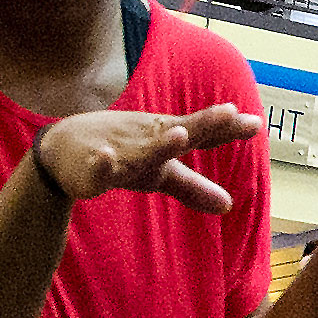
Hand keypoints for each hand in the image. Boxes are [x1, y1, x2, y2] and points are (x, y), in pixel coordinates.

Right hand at [32, 105, 264, 214]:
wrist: (61, 151)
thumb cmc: (120, 156)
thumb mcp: (159, 175)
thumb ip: (193, 187)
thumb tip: (228, 205)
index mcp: (163, 141)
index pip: (201, 135)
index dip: (226, 130)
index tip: (256, 123)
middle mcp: (146, 142)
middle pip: (178, 133)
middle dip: (203, 123)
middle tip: (228, 112)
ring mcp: (119, 153)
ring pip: (142, 151)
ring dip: (160, 143)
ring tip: (179, 134)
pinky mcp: (91, 169)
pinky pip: (97, 167)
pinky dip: (101, 163)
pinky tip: (107, 158)